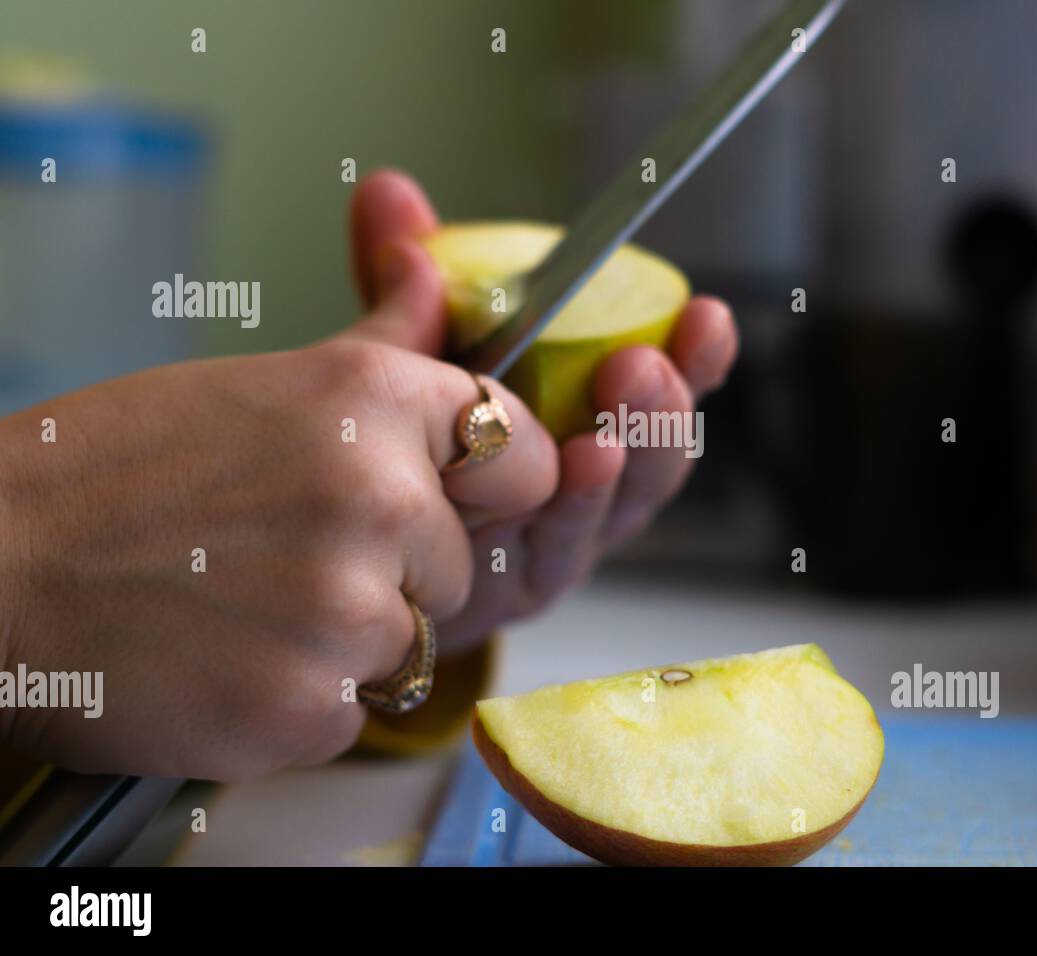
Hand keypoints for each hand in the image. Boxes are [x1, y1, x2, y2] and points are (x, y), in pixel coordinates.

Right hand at [0, 299, 557, 780]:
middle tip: (284, 556)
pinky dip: (295, 702)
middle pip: (463, 563)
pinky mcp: (307, 705)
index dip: (487, 486)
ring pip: (411, 644)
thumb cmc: (108, 475)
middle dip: (397, 573)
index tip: (447, 501)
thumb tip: (435, 268)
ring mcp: (346, 608)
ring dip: (342, 643)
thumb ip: (382, 344)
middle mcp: (377, 495)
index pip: (522, 451)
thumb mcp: (260, 386)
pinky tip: (222, 660)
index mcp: (370, 398)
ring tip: (243, 607)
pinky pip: (352, 712)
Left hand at [348, 170, 738, 651]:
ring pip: (623, 503)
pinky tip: (579, 467)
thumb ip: (401, 285)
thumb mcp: (398, 362)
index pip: (657, 387)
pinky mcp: (525, 587)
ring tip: (612, 422)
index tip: (707, 315)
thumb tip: (388, 190)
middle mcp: (588, 485)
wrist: (345, 559)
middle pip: (656, 450)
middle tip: (646, 364)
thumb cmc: (392, 456)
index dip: (696, 357)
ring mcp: (561, 540)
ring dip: (627, 457)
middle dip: (664, 408)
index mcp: (581, 423)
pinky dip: (576, 507)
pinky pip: (561, 549)